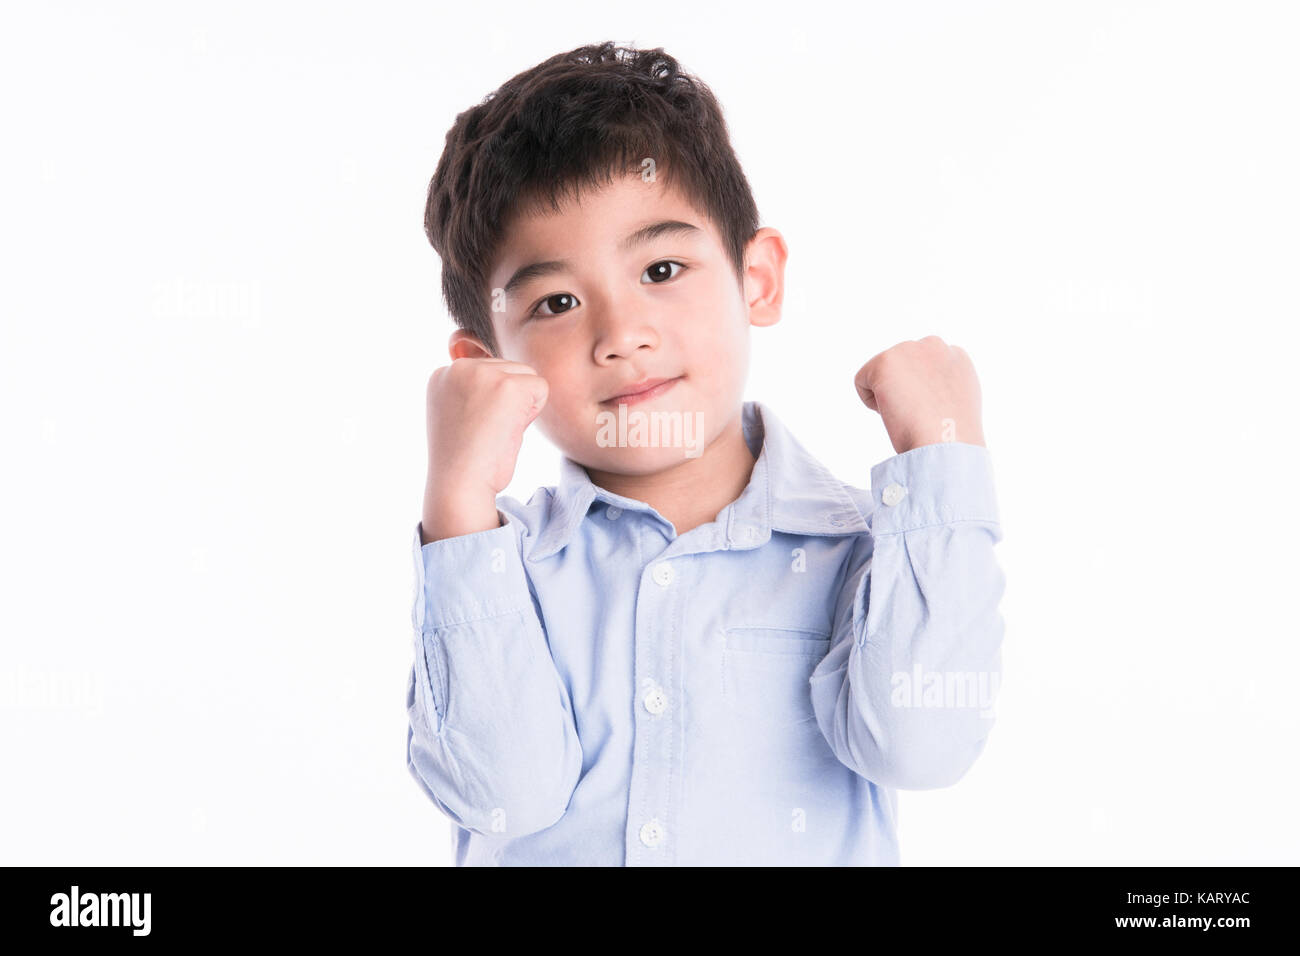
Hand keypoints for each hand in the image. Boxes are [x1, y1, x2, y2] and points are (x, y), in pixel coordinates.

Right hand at [422, 357, 548, 540]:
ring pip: (527, 378)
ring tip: (495, 431)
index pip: (490, 373)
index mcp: (443, 374)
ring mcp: (482, 373)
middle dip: (508, 403)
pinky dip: (532, 413)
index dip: (491, 406)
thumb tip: (462, 337)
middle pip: (511, 371)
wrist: (459, 486)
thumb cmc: (462, 460)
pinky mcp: (507, 385)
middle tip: (485, 432)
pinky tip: (506, 430)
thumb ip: (469, 382)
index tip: (472, 429)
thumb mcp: (459, 412)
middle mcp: (458, 367)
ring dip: (520, 407)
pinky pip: (540, 389)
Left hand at [854, 335, 985, 453]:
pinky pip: (862, 382)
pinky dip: (870, 402)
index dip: (922, 394)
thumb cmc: (951, 438)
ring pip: (882, 375)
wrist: (947, 445)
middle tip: (920, 415)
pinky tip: (894, 413)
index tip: (931, 412)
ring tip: (910, 414)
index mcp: (955, 355)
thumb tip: (922, 391)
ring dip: (890, 397)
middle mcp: (934, 345)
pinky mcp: (885, 361)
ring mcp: (909, 350)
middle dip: (905, 391)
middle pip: (901, 369)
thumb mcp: (956, 404)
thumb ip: (943, 387)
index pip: (924, 367)